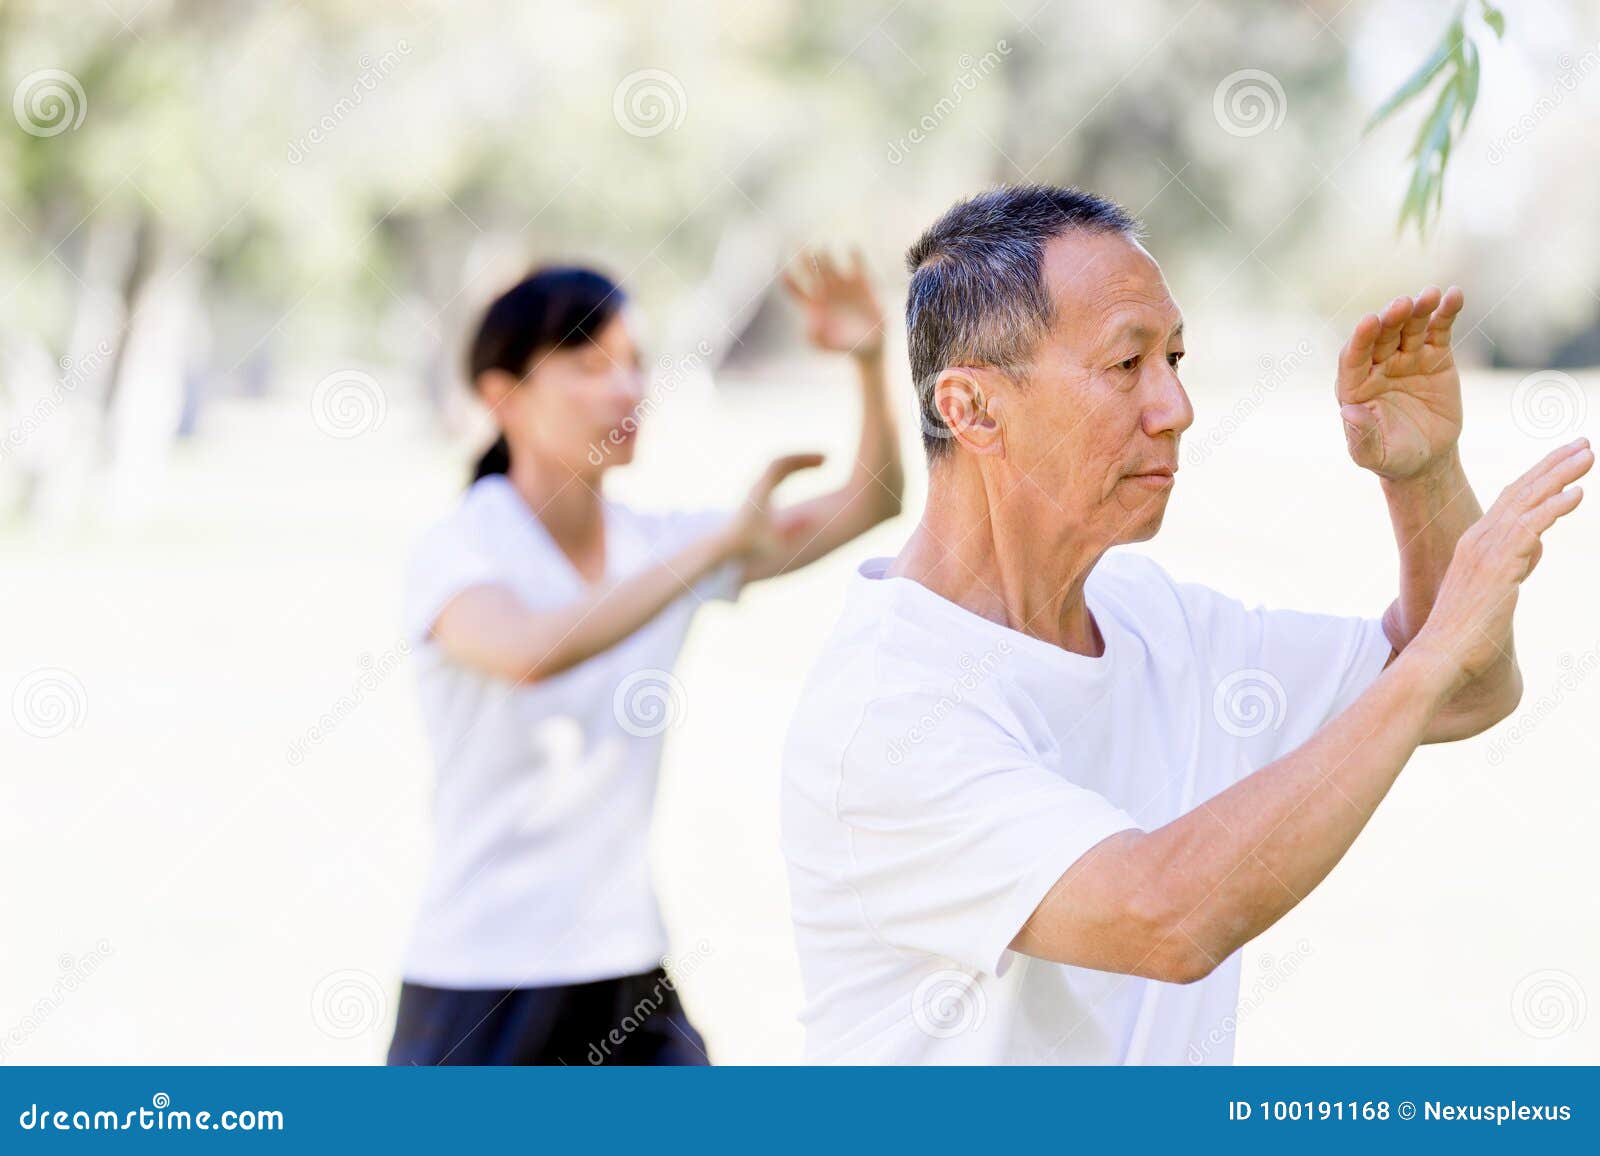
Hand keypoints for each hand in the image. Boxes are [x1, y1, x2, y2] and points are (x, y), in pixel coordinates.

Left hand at [722, 453, 825, 562]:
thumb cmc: (749, 547)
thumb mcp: (773, 543)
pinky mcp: (761, 493)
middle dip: (805, 457)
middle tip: (827, 458)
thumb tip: (808, 520)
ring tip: (822, 463)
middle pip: (782, 461)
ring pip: (781, 465)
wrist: (726, 547)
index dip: (803, 458)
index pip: (781, 464)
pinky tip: (811, 472)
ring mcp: (758, 487)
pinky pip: (780, 472)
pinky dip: (796, 468)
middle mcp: (758, 485)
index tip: (824, 460)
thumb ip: (790, 532)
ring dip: (801, 461)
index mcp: (760, 491)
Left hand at [781, 249, 883, 358]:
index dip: (787, 277)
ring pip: (827, 261)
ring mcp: (841, 284)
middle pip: (807, 267)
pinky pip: (856, 262)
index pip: (793, 286)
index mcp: (812, 303)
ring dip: (823, 255)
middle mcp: (824, 289)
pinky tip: (852, 249)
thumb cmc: (843, 346)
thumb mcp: (825, 345)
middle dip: (802, 257)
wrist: (869, 345)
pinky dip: (854, 253)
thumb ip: (813, 336)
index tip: (784, 269)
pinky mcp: (861, 282)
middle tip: (800, 248)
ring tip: (823, 253)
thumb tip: (810, 325)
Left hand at [1336, 286, 1465, 480]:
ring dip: (1420, 309)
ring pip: (1410, 327)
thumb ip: (1361, 435)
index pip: (1353, 357)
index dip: (1360, 339)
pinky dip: (1446, 313)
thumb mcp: (1373, 454)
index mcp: (1354, 386)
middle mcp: (1376, 366)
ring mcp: (1405, 358)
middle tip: (1403, 304)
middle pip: (1382, 336)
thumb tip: (1349, 412)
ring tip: (1431, 295)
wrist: (1426, 457)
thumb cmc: (1392, 457)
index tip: (1368, 321)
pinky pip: (1439, 330)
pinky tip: (1454, 296)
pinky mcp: (1434, 355)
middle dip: (1391, 319)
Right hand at [1413, 439, 1590, 681]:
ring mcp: (1486, 550)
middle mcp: (1478, 538)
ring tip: (1587, 456)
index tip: (1564, 461)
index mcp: (1474, 542)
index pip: (1510, 499)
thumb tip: (1536, 546)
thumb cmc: (1465, 633)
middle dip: (1553, 465)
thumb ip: (1514, 562)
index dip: (1538, 476)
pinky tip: (1577, 493)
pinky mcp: (1498, 565)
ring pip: (1527, 502)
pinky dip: (1554, 507)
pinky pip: (1530, 527)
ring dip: (1559, 476)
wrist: (1441, 655)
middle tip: (1582, 443)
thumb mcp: (1494, 589)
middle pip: (1519, 491)